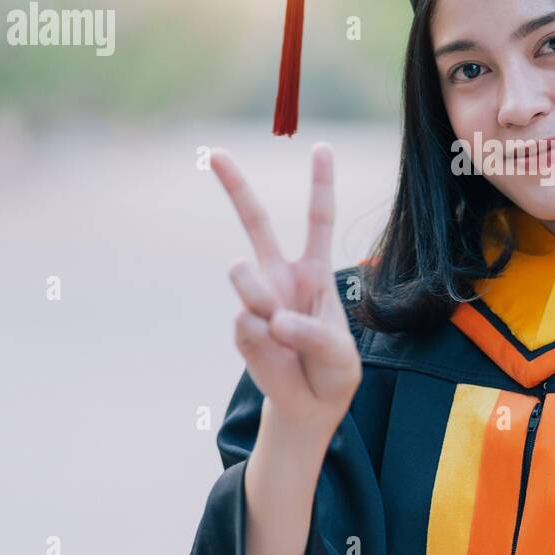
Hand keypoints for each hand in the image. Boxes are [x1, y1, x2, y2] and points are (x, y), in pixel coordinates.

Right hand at [212, 143, 360, 439]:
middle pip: (255, 222)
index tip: (322, 147)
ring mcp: (257, 300)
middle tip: (213, 152)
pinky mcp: (242, 328)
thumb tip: (271, 319)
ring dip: (261, 300)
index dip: (320, 184)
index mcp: (315, 271)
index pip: (318, 219)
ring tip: (280, 327)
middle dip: (234, 186)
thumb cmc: (332, 373)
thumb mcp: (340, 355)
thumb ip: (313, 333)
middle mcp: (280, 277)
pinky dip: (266, 345)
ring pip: (246, 280)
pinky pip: (249, 326)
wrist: (307, 408)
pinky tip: (277, 357)